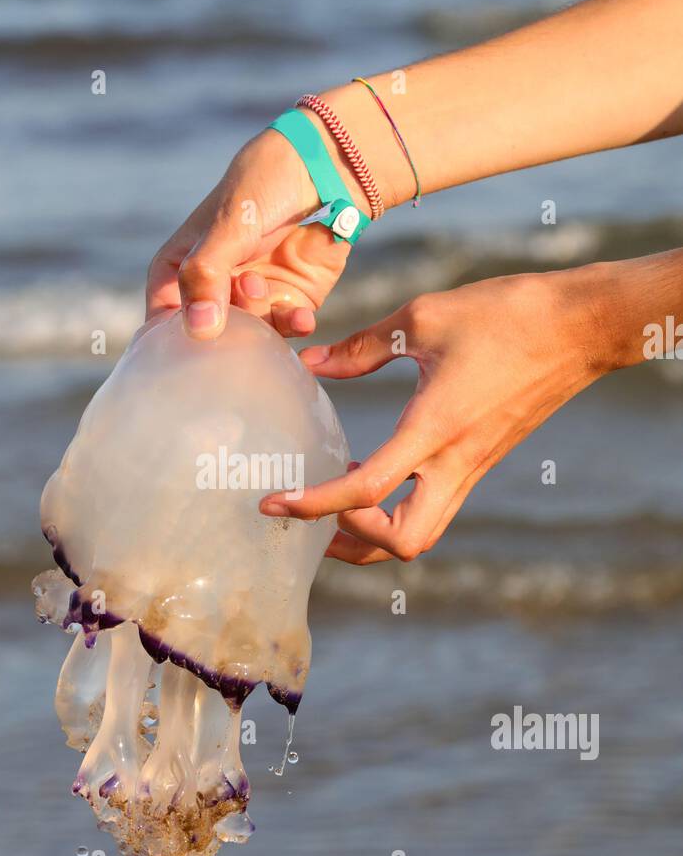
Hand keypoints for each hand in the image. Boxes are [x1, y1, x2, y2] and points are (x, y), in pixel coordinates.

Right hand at [145, 104, 389, 340]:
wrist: (324, 167)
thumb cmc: (262, 185)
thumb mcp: (227, 227)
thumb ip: (206, 277)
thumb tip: (199, 331)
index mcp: (180, 271)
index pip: (161, 323)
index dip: (172, 343)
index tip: (193, 349)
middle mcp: (214, 290)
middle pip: (209, 338)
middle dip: (228, 328)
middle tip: (243, 292)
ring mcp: (252, 299)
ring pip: (249, 338)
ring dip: (261, 318)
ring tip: (266, 285)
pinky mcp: (289, 301)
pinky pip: (286, 329)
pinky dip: (293, 325)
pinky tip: (301, 316)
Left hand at [260, 267, 610, 562]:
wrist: (581, 325)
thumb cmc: (506, 313)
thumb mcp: (423, 317)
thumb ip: (362, 346)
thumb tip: (311, 361)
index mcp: (434, 428)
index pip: (366, 492)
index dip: (313, 505)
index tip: (273, 503)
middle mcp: (455, 462)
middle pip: (401, 543)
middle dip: (350, 541)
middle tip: (312, 516)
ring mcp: (472, 467)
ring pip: (422, 535)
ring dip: (375, 535)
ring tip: (335, 507)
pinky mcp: (481, 460)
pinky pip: (435, 507)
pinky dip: (398, 509)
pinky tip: (374, 475)